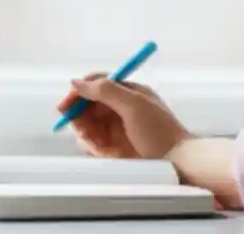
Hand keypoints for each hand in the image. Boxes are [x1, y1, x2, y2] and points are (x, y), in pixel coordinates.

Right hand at [57, 74, 191, 159]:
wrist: (176, 161)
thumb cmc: (159, 130)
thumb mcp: (133, 105)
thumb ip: (105, 91)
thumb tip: (77, 82)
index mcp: (128, 92)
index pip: (98, 85)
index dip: (80, 92)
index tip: (66, 103)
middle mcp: (121, 108)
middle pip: (90, 106)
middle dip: (80, 114)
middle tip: (78, 125)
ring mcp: (118, 128)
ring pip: (89, 125)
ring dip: (86, 132)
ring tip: (95, 140)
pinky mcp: (115, 148)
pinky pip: (94, 143)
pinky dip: (93, 145)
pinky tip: (100, 150)